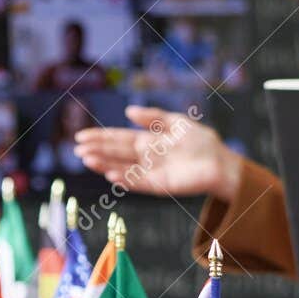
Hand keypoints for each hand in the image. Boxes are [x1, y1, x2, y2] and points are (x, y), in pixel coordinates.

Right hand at [72, 105, 241, 201]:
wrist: (221, 162)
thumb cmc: (202, 142)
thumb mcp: (177, 123)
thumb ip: (154, 117)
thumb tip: (128, 111)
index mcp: (148, 142)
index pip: (118, 138)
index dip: (100, 137)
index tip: (81, 136)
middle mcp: (145, 158)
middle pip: (116, 153)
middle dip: (97, 150)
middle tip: (77, 149)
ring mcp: (150, 172)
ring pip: (122, 168)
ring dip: (104, 164)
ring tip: (87, 160)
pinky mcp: (159, 186)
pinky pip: (138, 182)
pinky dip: (124, 179)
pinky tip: (111, 174)